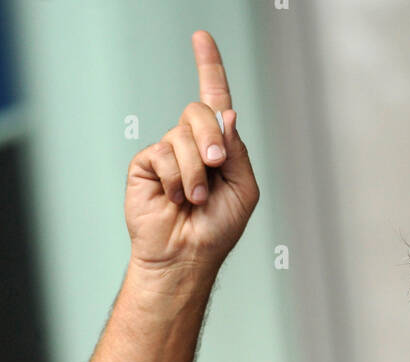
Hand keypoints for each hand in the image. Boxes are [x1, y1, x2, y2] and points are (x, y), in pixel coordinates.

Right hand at [125, 30, 258, 279]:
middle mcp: (193, 144)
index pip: (214, 100)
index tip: (201, 38)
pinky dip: (174, 180)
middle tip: (216, 167)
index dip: (209, 68)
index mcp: (219, 147)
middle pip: (200, 111)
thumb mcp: (243, 190)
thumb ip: (238, 151)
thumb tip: (227, 113)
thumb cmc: (217, 230)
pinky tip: (174, 199)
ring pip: (182, 136)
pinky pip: (162, 154)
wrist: (186, 256)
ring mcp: (168, 152)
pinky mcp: (146, 164)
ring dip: (195, 172)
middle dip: (211, 139)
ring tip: (195, 199)